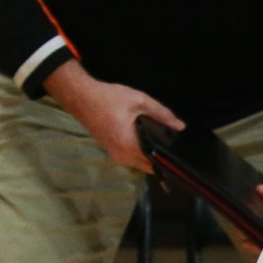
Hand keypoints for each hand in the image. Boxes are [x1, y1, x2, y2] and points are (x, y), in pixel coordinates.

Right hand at [42, 61, 184, 171]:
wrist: (80, 96)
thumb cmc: (108, 98)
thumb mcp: (138, 100)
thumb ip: (161, 113)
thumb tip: (180, 126)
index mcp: (128, 146)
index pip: (155, 163)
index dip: (169, 160)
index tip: (182, 154)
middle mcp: (121, 155)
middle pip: (148, 165)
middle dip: (160, 157)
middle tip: (173, 144)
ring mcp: (114, 154)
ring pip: (139, 162)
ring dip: (149, 154)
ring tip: (161, 139)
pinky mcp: (110, 149)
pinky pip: (130, 156)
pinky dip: (139, 150)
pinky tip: (144, 137)